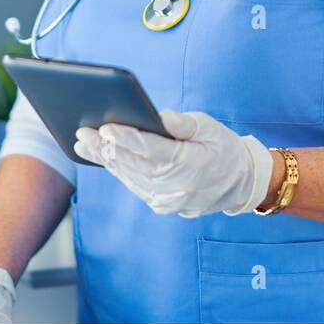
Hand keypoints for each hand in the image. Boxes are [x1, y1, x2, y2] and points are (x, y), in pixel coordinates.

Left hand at [73, 110, 273, 217]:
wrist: (240, 184)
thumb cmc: (223, 149)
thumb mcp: (210, 128)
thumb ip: (184, 123)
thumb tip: (159, 118)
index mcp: (190, 165)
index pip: (151, 150)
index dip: (126, 138)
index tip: (105, 127)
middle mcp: (176, 187)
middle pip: (133, 164)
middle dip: (105, 148)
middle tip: (83, 133)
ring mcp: (167, 200)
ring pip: (129, 176)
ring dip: (105, 159)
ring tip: (84, 143)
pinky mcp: (161, 205)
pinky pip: (135, 185)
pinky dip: (118, 170)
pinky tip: (102, 156)